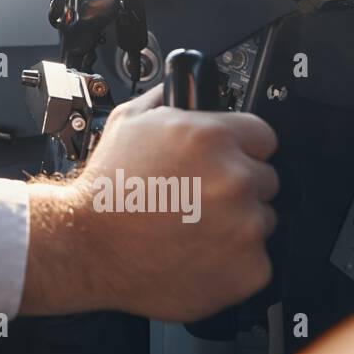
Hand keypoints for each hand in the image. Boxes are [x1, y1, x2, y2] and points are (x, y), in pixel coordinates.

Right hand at [21, 87, 278, 321]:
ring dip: (238, 224)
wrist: (88, 246)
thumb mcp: (128, 121)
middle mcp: (234, 179)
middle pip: (265, 179)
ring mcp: (245, 226)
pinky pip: (257, 260)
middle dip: (237, 187)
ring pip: (262, 220)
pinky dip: (234, 261)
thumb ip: (168, 99)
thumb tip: (186, 85)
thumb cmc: (106, 189)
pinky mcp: (247, 267)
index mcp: (211, 138)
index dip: (241, 148)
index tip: (224, 161)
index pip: (263, 136)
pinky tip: (199, 252)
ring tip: (195, 227)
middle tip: (200, 197)